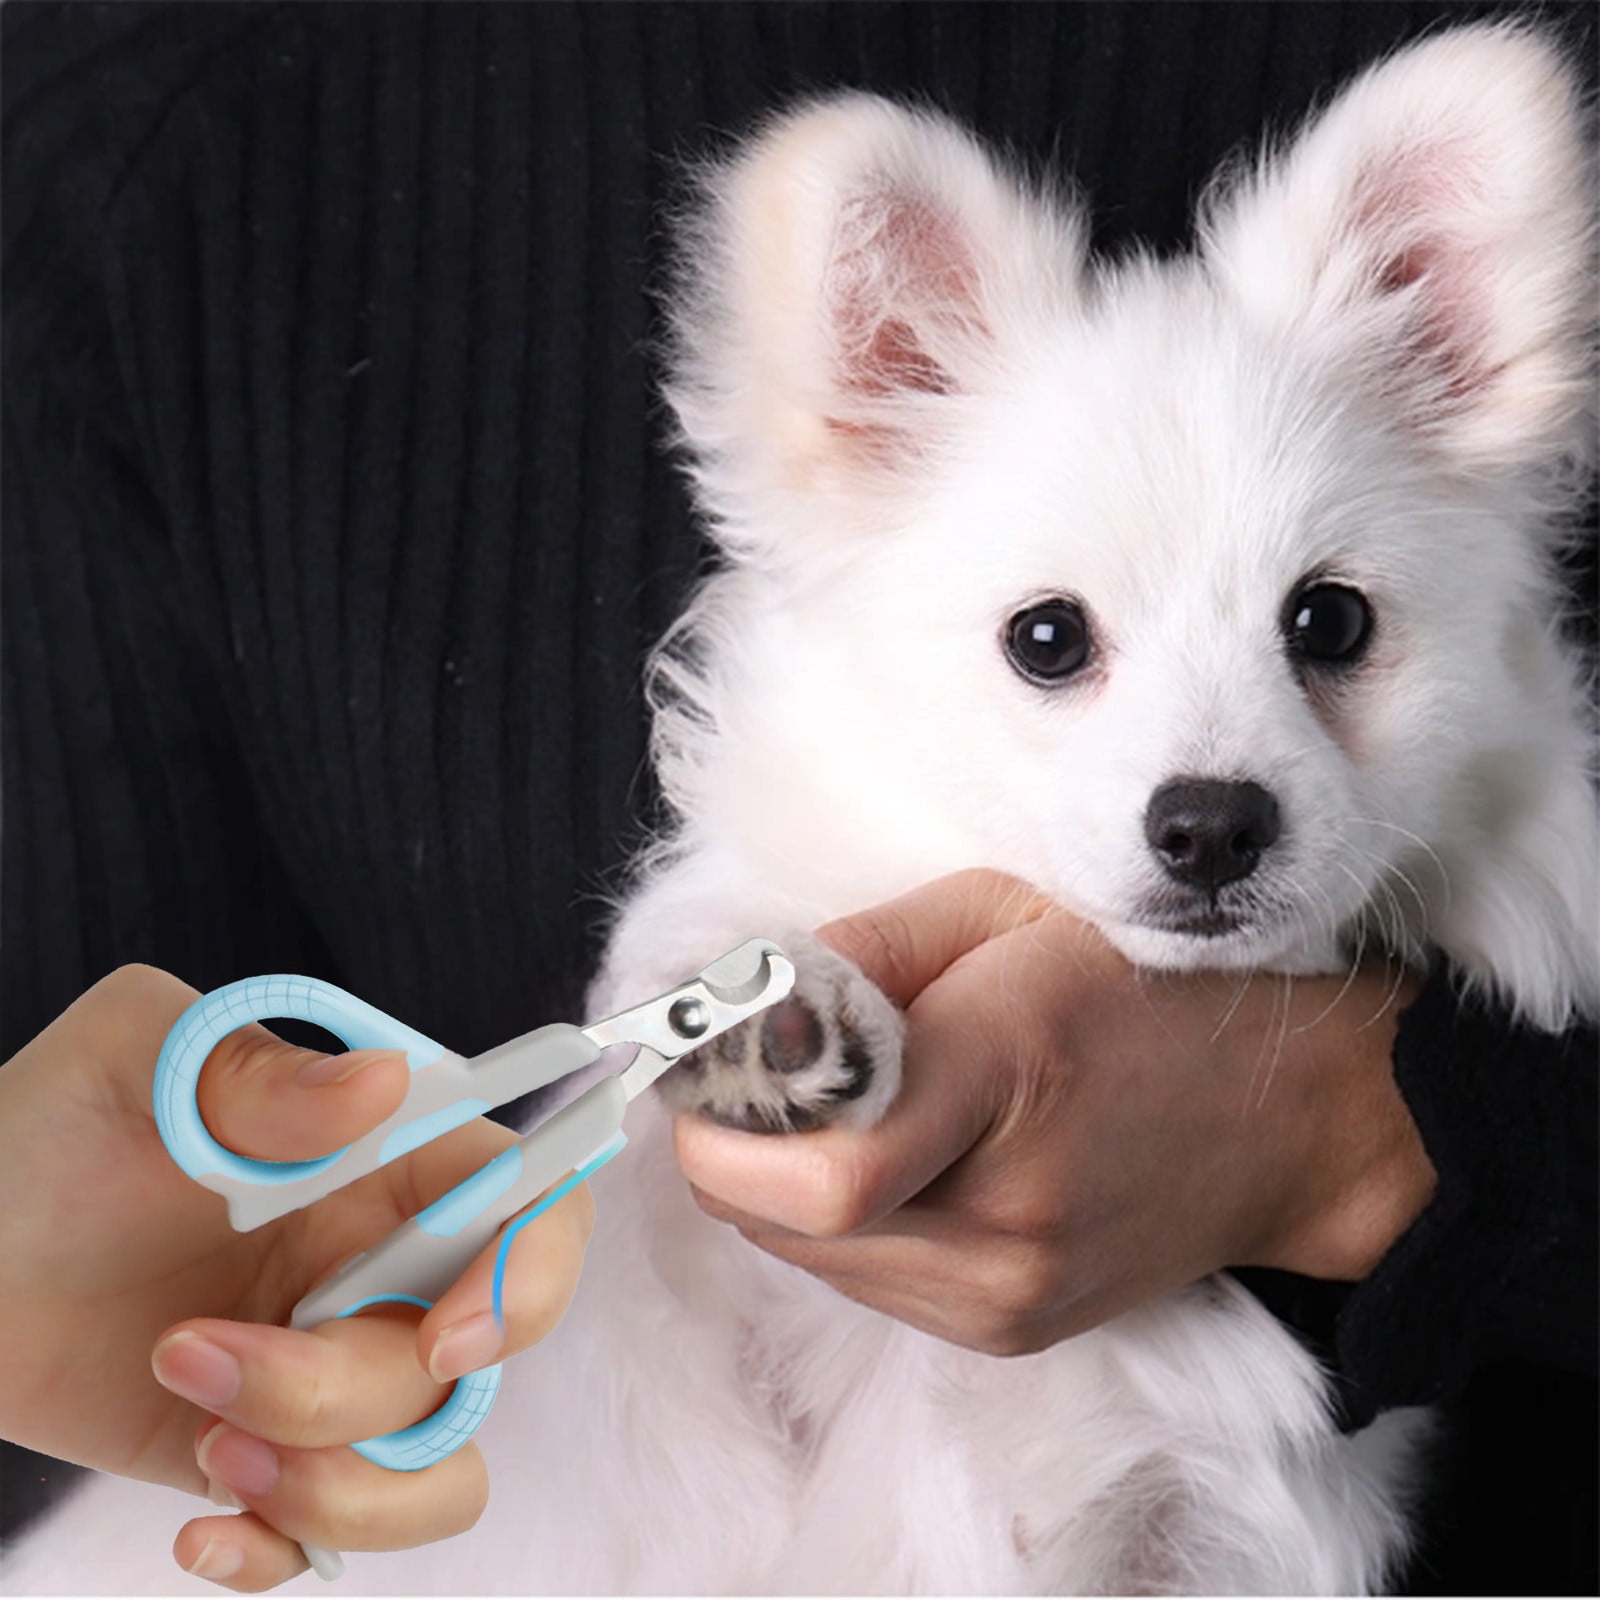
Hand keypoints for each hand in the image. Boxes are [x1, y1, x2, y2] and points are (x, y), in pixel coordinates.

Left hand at [0, 965, 592, 1589]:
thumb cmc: (29, 1139)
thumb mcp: (130, 1061)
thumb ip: (258, 1072)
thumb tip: (385, 1083)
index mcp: (382, 1157)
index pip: (528, 1203)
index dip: (529, 1276)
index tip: (445, 1340)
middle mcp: (381, 1262)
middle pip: (472, 1358)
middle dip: (356, 1393)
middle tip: (205, 1361)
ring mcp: (333, 1364)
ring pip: (435, 1464)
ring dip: (334, 1484)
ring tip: (204, 1443)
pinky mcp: (271, 1452)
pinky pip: (340, 1534)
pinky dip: (283, 1548)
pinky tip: (197, 1528)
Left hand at [674, 870, 1434, 1355]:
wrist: (1286, 1119)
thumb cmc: (1138, 988)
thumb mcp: (1002, 913)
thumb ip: (862, 951)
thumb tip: (746, 1001)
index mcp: (1009, 1074)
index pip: (825, 1173)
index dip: (722, 1131)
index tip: (700, 1067)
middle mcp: (1009, 1216)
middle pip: (787, 1225)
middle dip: (728, 1148)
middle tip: (740, 1077)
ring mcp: (1011, 1294)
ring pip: (807, 1260)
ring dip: (774, 1188)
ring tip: (822, 1110)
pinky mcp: (1009, 1333)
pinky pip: (861, 1283)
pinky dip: (834, 1224)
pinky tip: (884, 1158)